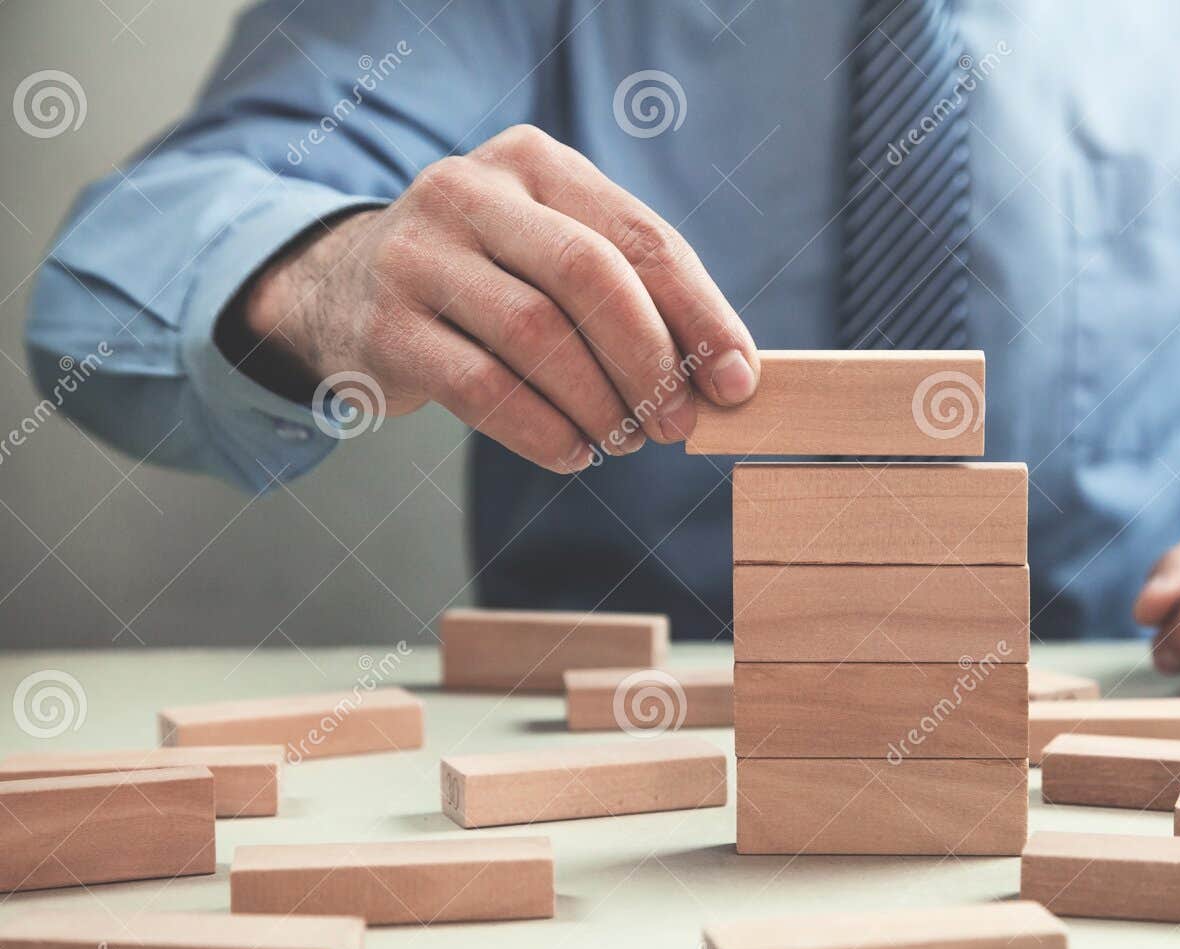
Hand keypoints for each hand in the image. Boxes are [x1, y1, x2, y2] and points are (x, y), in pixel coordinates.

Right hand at [224, 125, 758, 471]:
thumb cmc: (486, 280)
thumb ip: (638, 297)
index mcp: (534, 163)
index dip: (701, 315)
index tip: (737, 381)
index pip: (640, 237)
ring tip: (623, 442)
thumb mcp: (555, 256)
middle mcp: (469, 191)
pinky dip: (542, 432)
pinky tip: (573, 454)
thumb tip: (732, 377)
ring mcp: (416, 255)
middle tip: (677, 425)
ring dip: (598, 404)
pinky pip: (482, 389)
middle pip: (588, 275)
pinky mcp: (384, 327)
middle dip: (649, 361)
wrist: (340, 289)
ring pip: (535, 335)